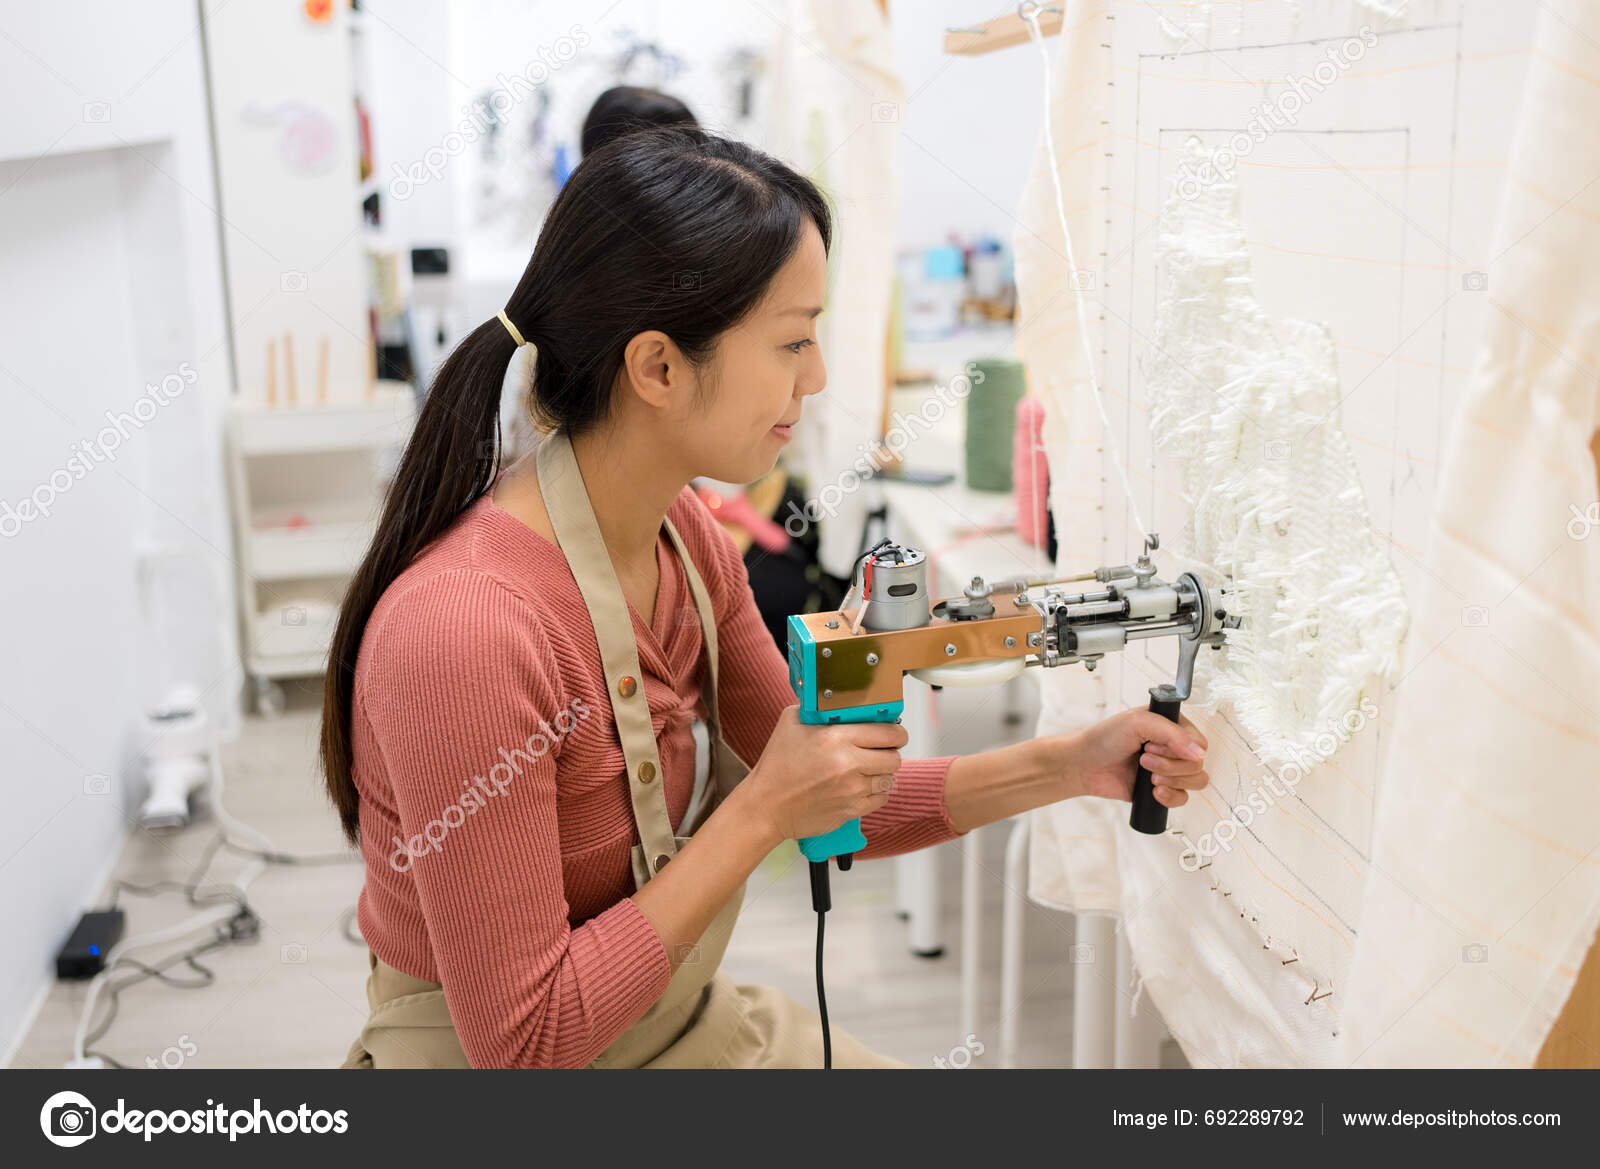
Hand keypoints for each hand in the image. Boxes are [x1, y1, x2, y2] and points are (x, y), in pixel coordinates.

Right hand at [735, 705, 907, 843]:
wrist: (766, 807)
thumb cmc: (776, 766)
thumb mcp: (791, 723)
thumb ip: (818, 709)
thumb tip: (840, 702)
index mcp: (836, 738)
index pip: (889, 733)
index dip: (896, 733)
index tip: (894, 733)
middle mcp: (848, 764)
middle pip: (894, 758)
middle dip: (890, 753)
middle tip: (880, 751)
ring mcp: (851, 790)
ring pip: (889, 779)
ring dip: (881, 773)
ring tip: (867, 769)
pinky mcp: (851, 810)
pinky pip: (880, 799)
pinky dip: (875, 792)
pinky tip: (861, 786)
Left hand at [1067, 706, 1209, 808]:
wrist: (1083, 765)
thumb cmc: (1105, 739)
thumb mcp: (1137, 722)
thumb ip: (1171, 733)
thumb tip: (1199, 753)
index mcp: (1172, 727)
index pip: (1200, 742)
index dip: (1181, 749)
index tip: (1154, 745)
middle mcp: (1173, 748)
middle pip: (1197, 764)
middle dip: (1171, 765)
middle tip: (1144, 760)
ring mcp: (1169, 769)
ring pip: (1196, 781)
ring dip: (1172, 780)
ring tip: (1148, 775)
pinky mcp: (1162, 789)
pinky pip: (1183, 799)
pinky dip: (1171, 797)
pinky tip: (1154, 791)